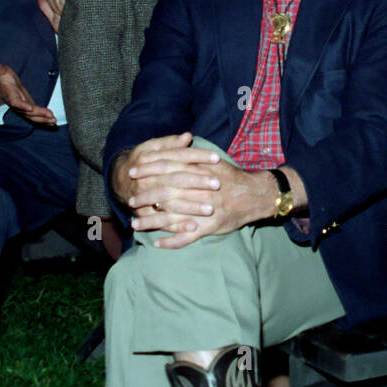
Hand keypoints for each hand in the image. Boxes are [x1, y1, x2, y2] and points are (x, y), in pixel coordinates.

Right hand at [0, 60, 56, 125]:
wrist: (1, 89)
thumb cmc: (3, 78)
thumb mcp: (1, 71)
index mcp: (10, 95)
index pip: (15, 102)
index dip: (22, 106)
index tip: (30, 108)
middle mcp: (16, 104)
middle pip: (27, 112)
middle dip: (39, 114)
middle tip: (50, 116)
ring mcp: (22, 109)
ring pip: (32, 117)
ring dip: (43, 119)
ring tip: (53, 121)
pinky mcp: (27, 110)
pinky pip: (35, 118)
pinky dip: (44, 120)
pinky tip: (52, 122)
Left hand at [113, 133, 275, 247]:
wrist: (256, 195)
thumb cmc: (232, 178)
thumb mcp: (214, 162)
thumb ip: (194, 155)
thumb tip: (178, 142)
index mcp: (200, 172)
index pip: (168, 168)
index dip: (149, 169)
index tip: (133, 171)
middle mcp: (200, 191)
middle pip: (166, 193)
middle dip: (146, 196)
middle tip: (130, 199)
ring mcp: (204, 210)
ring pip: (173, 217)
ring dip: (152, 222)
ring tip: (135, 224)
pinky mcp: (210, 227)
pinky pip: (187, 237)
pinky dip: (171, 241)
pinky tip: (156, 243)